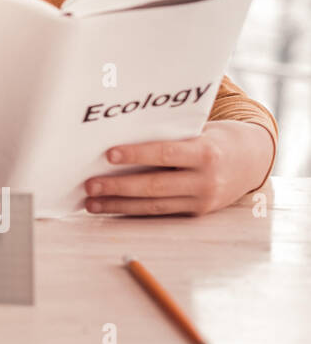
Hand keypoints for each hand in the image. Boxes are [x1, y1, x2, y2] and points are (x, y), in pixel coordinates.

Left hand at [83, 120, 275, 216]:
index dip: (137, 154)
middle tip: (89, 184)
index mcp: (206, 152)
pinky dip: (133, 211)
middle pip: (155, 185)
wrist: (253, 158)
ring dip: (118, 205)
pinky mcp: (197, 213)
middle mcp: (206, 180)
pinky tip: (111, 209)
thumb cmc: (214, 136)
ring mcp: (202, 200)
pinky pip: (161, 213)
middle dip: (119, 187)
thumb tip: (121, 133)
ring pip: (154, 205)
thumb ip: (168, 136)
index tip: (109, 154)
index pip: (166, 154)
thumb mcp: (198, 130)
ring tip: (91, 202)